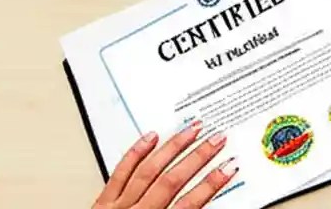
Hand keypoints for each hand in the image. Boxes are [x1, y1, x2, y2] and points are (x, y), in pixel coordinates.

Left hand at [91, 121, 237, 208]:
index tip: (228, 168)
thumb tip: (200, 207)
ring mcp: (117, 207)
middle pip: (172, 181)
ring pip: (149, 170)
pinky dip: (136, 152)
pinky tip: (150, 137)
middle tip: (217, 139)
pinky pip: (120, 172)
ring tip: (190, 130)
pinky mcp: (102, 202)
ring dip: (173, 147)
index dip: (211, 184)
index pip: (190, 205)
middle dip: (198, 158)